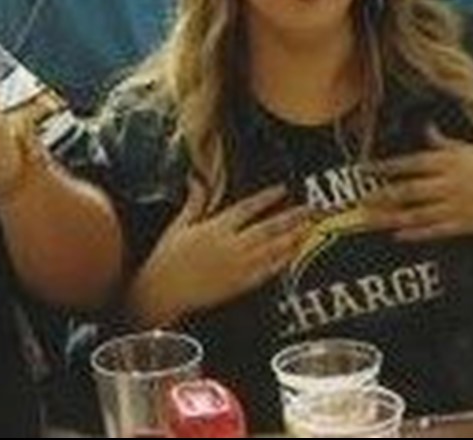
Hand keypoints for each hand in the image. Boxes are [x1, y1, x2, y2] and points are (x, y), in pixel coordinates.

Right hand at [128, 180, 316, 327]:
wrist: (162, 293)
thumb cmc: (166, 259)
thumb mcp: (178, 226)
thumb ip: (194, 202)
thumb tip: (195, 178)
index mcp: (215, 228)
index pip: (247, 208)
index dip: (267, 197)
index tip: (283, 189)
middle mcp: (230, 245)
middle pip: (268, 228)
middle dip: (291, 217)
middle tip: (310, 209)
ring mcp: (237, 266)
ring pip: (272, 249)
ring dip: (293, 238)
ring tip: (309, 228)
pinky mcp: (240, 285)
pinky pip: (267, 271)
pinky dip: (282, 262)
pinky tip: (294, 254)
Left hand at [363, 125, 472, 241]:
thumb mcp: (469, 149)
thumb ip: (443, 142)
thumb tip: (426, 128)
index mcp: (449, 162)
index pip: (409, 163)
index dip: (384, 167)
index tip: (363, 170)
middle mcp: (449, 184)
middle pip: (408, 191)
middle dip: (381, 196)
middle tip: (360, 200)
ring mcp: (456, 206)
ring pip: (417, 213)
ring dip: (391, 218)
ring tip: (369, 221)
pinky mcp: (465, 225)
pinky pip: (436, 230)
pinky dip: (416, 233)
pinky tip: (398, 235)